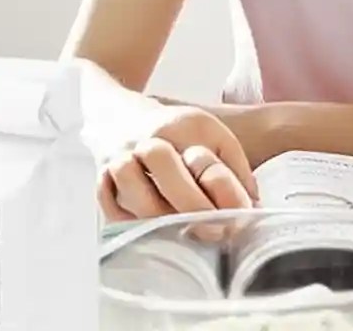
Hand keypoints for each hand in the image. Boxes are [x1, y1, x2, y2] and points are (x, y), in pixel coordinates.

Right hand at [98, 105, 259, 220]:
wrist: (120, 116)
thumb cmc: (177, 134)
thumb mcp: (215, 137)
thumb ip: (237, 169)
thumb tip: (252, 209)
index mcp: (183, 126)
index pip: (202, 155)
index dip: (223, 188)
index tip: (239, 215)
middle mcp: (148, 138)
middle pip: (162, 161)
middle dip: (189, 201)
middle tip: (213, 230)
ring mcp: (120, 156)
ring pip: (130, 182)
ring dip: (155, 213)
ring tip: (178, 236)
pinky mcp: (100, 175)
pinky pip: (107, 201)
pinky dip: (125, 219)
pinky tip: (147, 233)